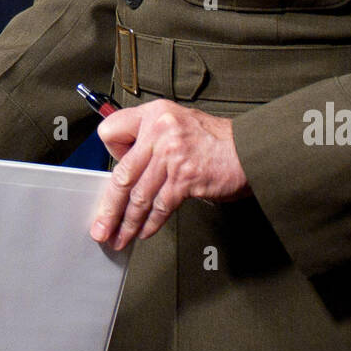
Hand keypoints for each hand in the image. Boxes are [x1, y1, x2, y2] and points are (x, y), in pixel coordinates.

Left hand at [92, 99, 250, 250]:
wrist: (250, 149)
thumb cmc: (216, 140)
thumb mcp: (177, 122)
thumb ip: (151, 139)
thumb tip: (130, 169)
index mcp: (153, 113)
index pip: (111, 133)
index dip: (113, 155)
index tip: (118, 174)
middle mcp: (159, 130)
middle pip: (122, 174)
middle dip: (109, 207)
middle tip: (100, 227)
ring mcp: (172, 155)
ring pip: (139, 195)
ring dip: (128, 222)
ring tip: (120, 237)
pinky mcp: (185, 178)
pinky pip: (160, 206)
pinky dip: (150, 223)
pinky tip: (144, 232)